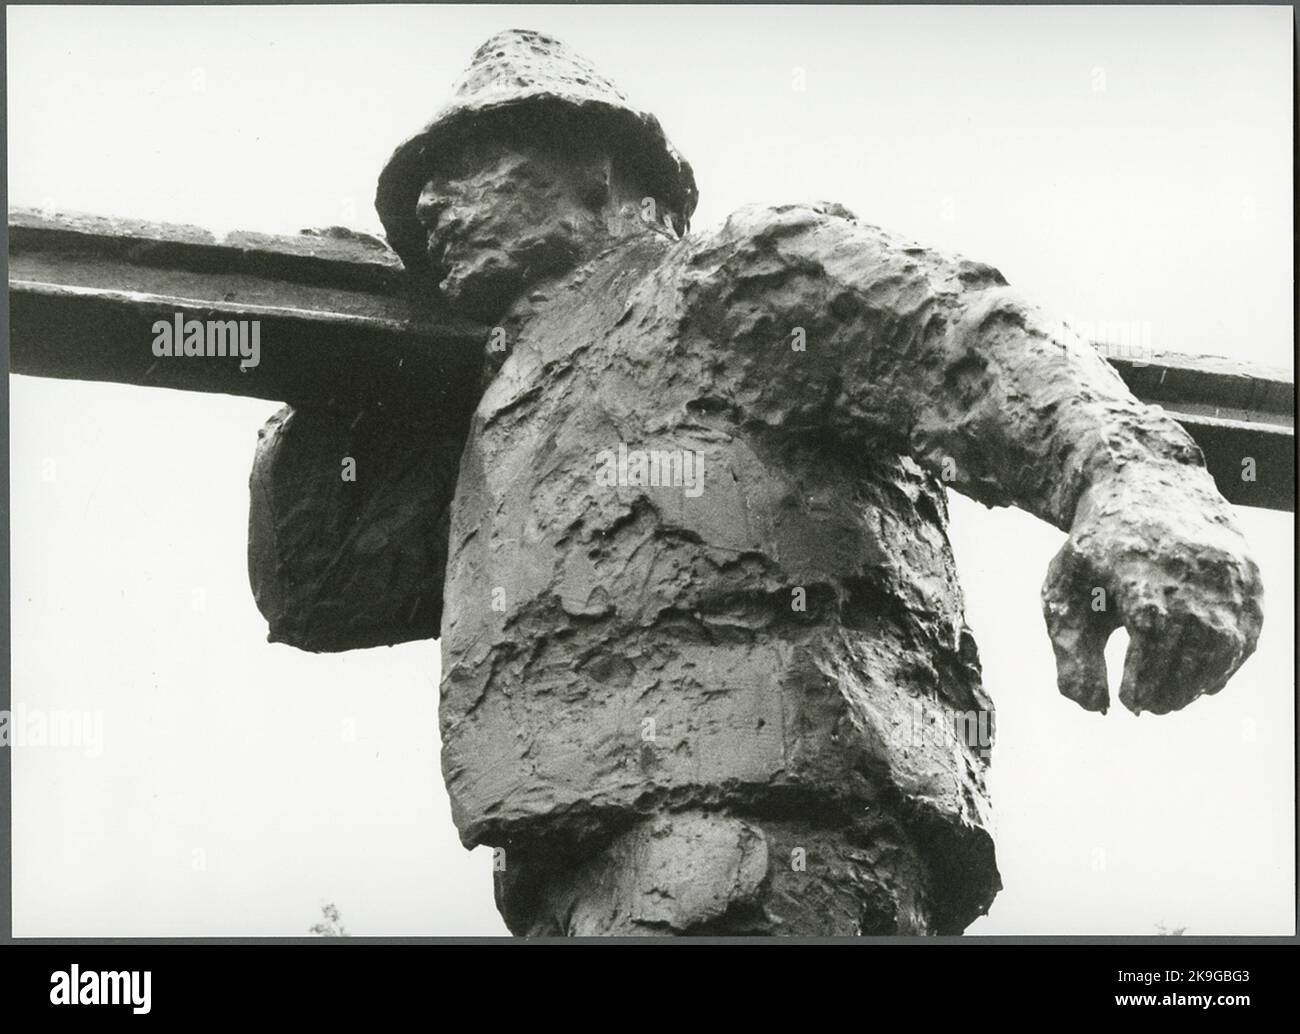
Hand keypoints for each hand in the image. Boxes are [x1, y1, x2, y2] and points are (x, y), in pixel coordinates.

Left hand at [1040, 464, 1263, 714]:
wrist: (1143, 483)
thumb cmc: (1096, 548)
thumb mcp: (1065, 590)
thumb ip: (1072, 652)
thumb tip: (1091, 707)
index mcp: (1143, 575)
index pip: (1152, 644)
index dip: (1142, 683)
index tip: (1127, 702)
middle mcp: (1194, 575)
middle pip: (1191, 654)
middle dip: (1168, 691)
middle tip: (1146, 705)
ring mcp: (1228, 576)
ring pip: (1222, 650)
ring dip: (1195, 684)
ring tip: (1167, 696)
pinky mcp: (1250, 579)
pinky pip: (1245, 637)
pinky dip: (1223, 665)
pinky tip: (1196, 677)